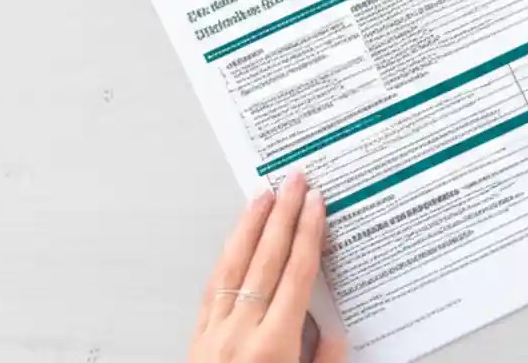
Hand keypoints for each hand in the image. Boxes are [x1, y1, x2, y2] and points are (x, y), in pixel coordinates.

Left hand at [189, 171, 346, 362]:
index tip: (317, 204)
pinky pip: (213, 288)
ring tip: (263, 196)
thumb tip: (331, 330)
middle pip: (266, 260)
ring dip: (250, 226)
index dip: (309, 234)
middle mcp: (240, 334)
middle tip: (296, 181)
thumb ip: (324, 360)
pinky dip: (226, 259)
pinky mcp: (196, 342)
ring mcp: (213, 335)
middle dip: (283, 215)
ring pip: (233, 267)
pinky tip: (234, 243)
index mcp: (273, 346)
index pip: (296, 274)